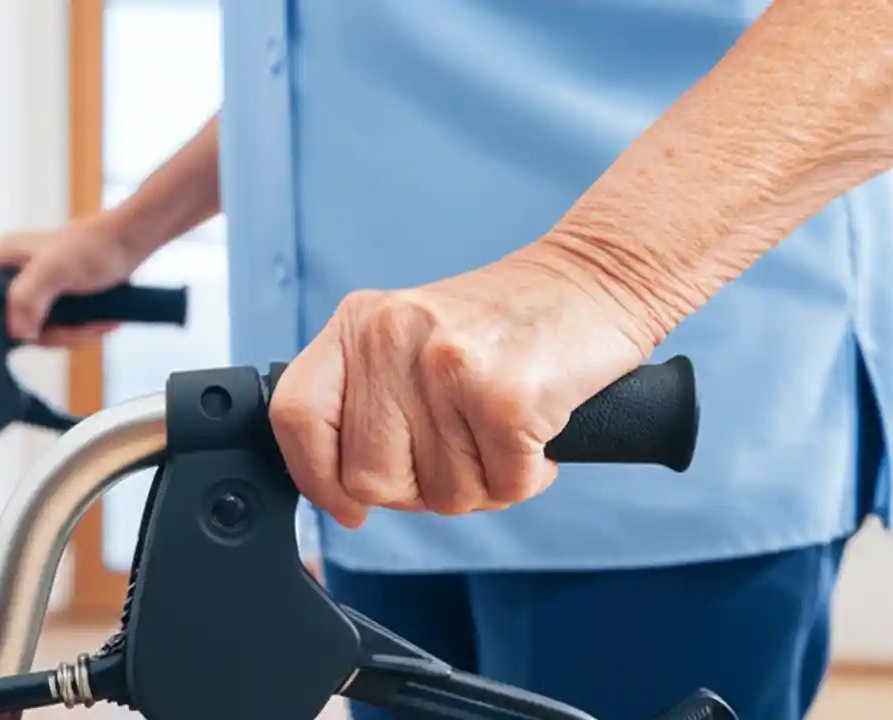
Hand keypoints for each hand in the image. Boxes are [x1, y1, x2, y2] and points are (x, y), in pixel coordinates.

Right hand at [0, 213, 142, 344]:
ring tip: (96, 322)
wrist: (130, 242)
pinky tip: (100, 321)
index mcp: (3, 259)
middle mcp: (15, 275)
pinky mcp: (58, 300)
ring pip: (39, 329)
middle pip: (13, 322)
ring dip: (70, 333)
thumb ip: (27, 298)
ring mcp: (38, 289)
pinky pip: (60, 327)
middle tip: (74, 329)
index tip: (21, 331)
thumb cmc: (93, 246)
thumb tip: (18, 333)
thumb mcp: (53, 269)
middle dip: (47, 332)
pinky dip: (80, 329)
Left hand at [268, 243, 657, 527]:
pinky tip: (535, 437)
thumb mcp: (409, 337)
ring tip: (501, 434)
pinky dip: (527, 479)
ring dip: (482, 485)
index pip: (296, 417)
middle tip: (461, 452)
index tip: (348, 504)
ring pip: (443, 495)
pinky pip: (503, 489)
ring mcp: (448, 367)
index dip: (317, 477)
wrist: (596, 277)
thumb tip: (345, 494)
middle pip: (370, 478)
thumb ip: (368, 398)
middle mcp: (392, 340)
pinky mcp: (506, 397)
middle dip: (420, 489)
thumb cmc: (506, 323)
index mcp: (359, 325)